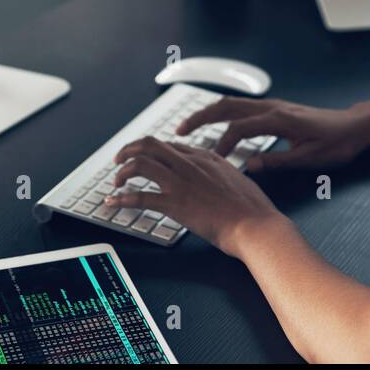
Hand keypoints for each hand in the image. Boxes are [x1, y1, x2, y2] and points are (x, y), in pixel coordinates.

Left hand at [105, 136, 284, 257]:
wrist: (256, 225)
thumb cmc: (252, 209)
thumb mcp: (237, 179)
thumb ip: (220, 173)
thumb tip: (215, 177)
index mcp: (207, 157)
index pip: (171, 145)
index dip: (152, 150)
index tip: (144, 157)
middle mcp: (191, 164)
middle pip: (150, 145)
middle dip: (130, 149)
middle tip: (120, 160)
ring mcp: (182, 182)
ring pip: (140, 164)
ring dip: (123, 171)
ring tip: (116, 181)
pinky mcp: (175, 204)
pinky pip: (140, 196)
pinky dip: (121, 199)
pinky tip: (113, 203)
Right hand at [175, 96, 369, 172]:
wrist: (354, 127)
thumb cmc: (336, 143)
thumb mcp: (309, 158)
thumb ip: (277, 161)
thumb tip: (250, 166)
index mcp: (279, 119)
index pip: (239, 128)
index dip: (221, 144)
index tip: (212, 161)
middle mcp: (272, 107)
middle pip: (227, 107)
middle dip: (200, 117)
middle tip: (178, 131)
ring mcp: (273, 105)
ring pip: (232, 104)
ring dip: (208, 113)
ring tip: (188, 127)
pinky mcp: (275, 109)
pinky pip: (242, 107)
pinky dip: (222, 114)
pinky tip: (215, 126)